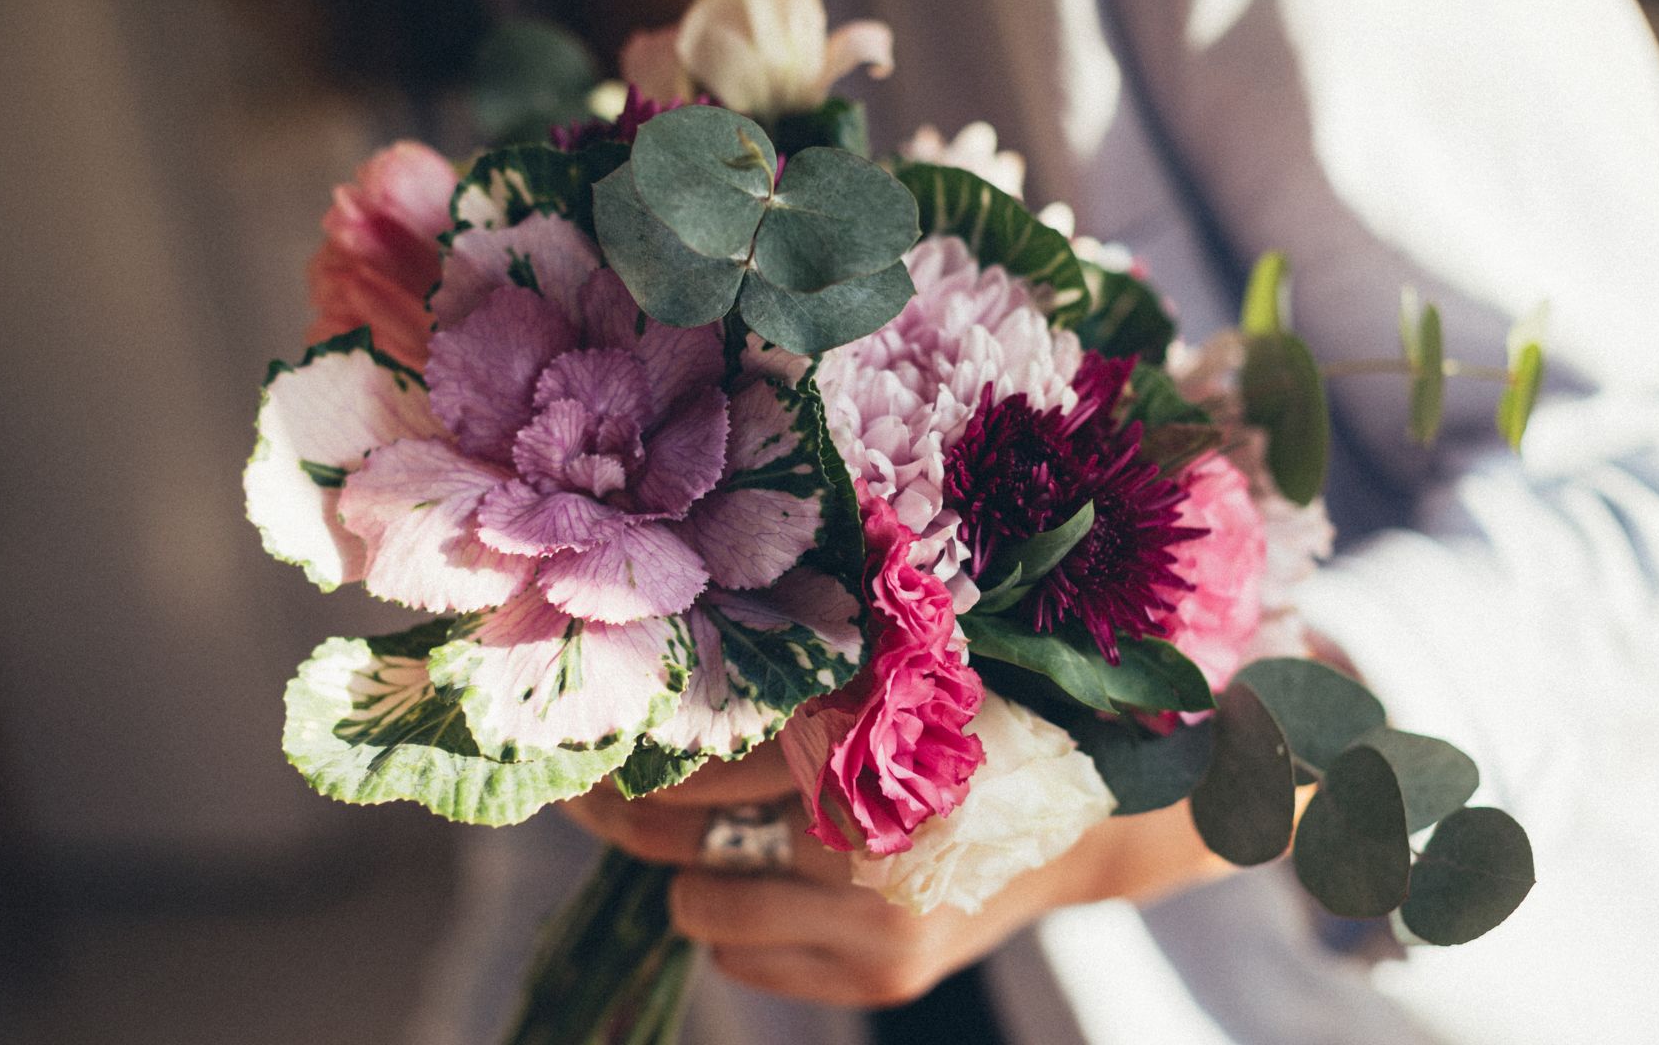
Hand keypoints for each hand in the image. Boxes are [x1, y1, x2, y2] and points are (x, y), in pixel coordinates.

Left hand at [559, 743, 1232, 1007]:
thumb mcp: (894, 681)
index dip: (634, 752)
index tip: (583, 742)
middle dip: (630, 815)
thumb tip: (656, 675)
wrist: (1075, 825)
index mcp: (869, 744)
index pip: (708, 758)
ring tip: (728, 840)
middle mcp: (868, 843)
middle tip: (593, 794)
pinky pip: (741, 961)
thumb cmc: (964, 729)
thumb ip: (798, 680)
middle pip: (685, 836)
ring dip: (696, 874)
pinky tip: (779, 888)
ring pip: (700, 907)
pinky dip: (739, 923)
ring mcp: (874, 927)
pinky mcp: (878, 982)